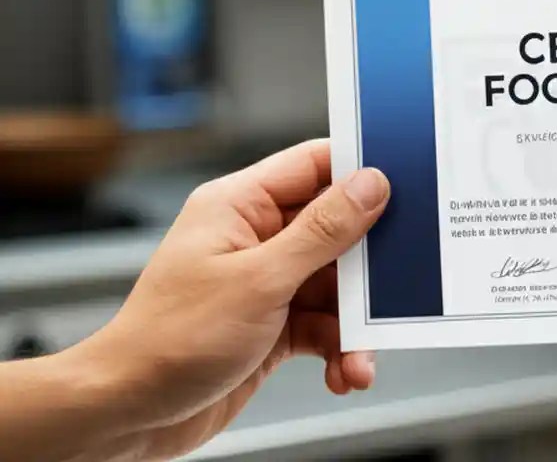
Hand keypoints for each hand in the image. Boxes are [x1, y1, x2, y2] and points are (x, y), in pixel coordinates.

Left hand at [71, 140, 387, 459]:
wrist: (129, 412)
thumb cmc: (167, 342)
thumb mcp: (259, 281)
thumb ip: (322, 232)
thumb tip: (369, 185)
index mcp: (239, 206)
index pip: (313, 165)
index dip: (361, 172)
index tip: (406, 187)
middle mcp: (254, 238)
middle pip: (336, 231)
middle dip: (367, 269)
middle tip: (393, 287)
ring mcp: (265, 282)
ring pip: (336, 287)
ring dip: (355, 323)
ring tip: (361, 354)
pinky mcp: (273, 324)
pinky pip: (325, 325)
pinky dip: (341, 349)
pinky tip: (344, 371)